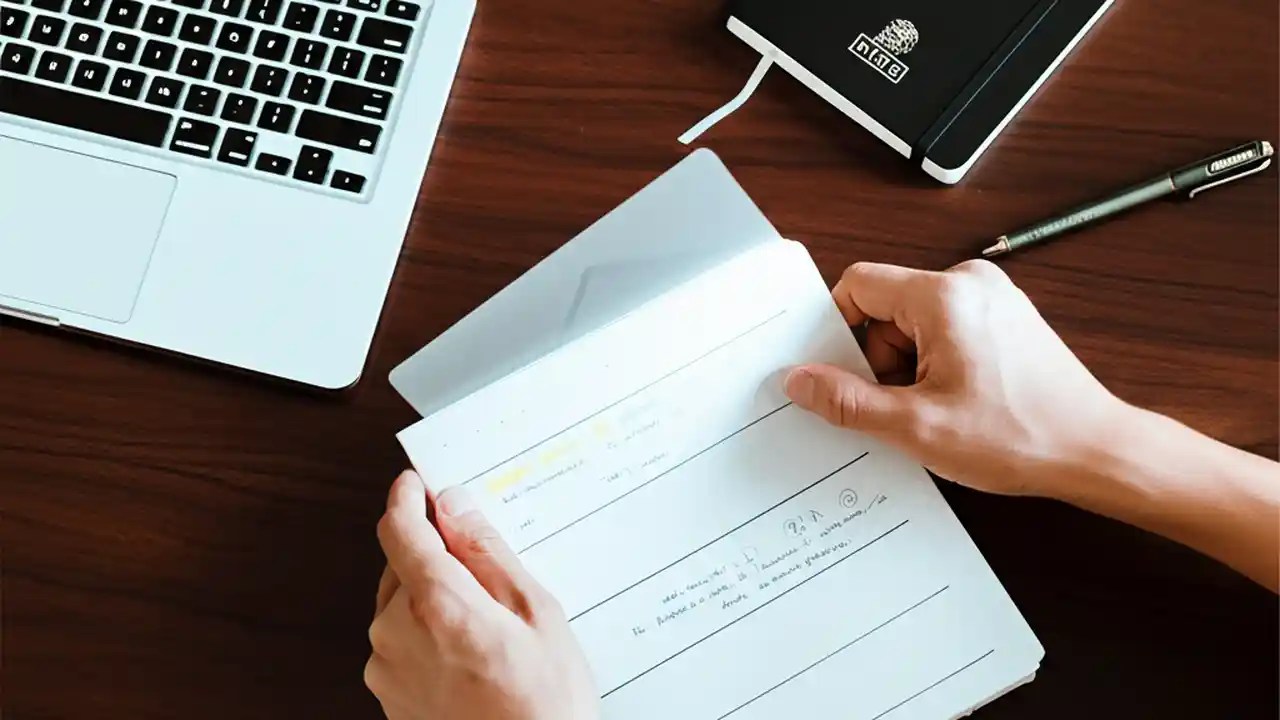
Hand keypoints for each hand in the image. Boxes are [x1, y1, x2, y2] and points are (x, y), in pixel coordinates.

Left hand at [365, 471, 598, 719]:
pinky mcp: (387, 695)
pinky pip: (400, 643)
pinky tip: (472, 655)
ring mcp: (387, 669)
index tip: (417, 485)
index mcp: (437, 604)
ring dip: (433, 598)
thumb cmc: (544, 706)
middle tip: (486, 573)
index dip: (407, 497)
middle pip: (402, 566)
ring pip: (400, 605)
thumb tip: (456, 508)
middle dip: (436, 557)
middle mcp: (397, 633)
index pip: (399, 528)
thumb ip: (488, 553)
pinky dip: (428, 634)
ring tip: (490, 629)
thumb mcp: (536, 613)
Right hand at [784, 260, 1127, 497]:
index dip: (838, 331)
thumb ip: (848, 401)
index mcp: (943, 296)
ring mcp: (992, 299)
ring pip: (914, 324)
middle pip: (885, 308)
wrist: (1096, 450)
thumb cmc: (1022, 435)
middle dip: (878, 360)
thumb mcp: (915, 426)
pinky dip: (936, 366)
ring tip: (935, 410)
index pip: (857, 284)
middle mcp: (970, 283)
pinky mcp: (1005, 319)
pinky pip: (945, 332)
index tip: (841, 373)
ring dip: (908, 368)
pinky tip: (955, 405)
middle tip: (897, 406)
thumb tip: (800, 381)